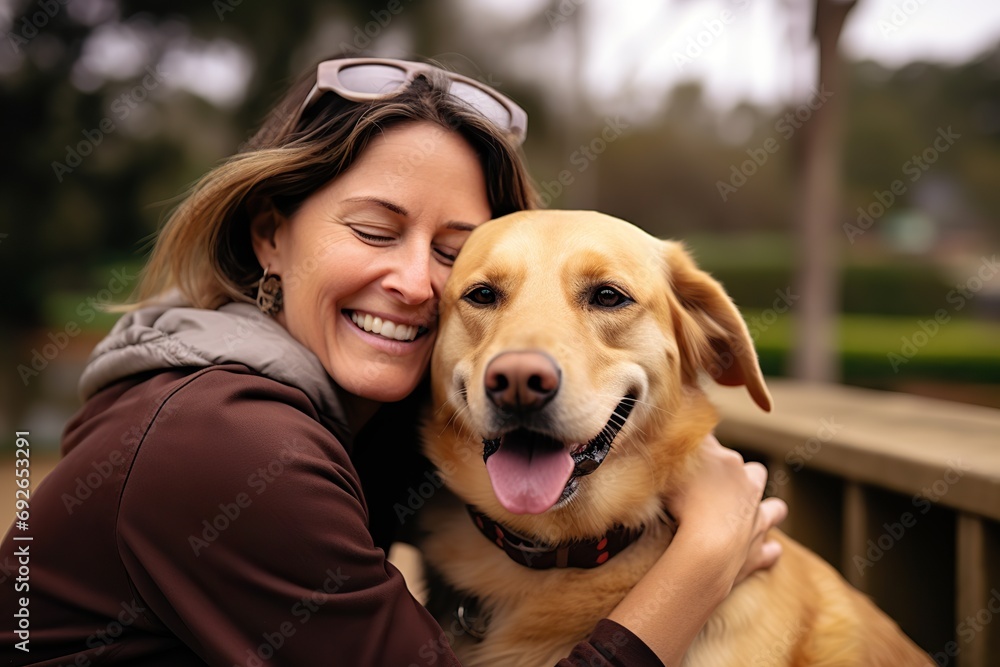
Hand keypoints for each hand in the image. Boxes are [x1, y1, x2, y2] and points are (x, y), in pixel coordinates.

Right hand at [665, 434, 787, 590]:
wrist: (708, 549)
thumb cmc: (686, 503)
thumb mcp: (673, 464)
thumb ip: (675, 446)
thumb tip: (669, 426)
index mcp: (728, 462)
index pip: (713, 442)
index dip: (701, 444)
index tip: (689, 449)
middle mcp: (748, 487)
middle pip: (753, 471)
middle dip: (739, 476)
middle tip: (713, 485)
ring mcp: (757, 520)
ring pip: (775, 508)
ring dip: (767, 509)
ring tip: (749, 514)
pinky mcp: (758, 552)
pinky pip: (771, 551)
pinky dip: (767, 550)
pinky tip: (762, 549)